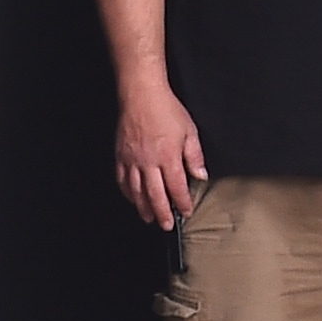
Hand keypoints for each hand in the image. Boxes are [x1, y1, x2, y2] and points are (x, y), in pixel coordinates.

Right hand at [113, 85, 205, 229]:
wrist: (141, 96)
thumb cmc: (166, 110)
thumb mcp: (189, 131)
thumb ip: (194, 156)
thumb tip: (200, 175)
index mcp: (168, 157)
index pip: (177, 187)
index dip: (182, 202)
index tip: (186, 211)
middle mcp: (149, 162)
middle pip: (155, 195)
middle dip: (162, 213)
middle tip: (166, 225)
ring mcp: (132, 160)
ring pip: (136, 191)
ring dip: (143, 207)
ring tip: (149, 217)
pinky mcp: (120, 155)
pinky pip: (122, 179)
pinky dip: (127, 192)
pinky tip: (132, 198)